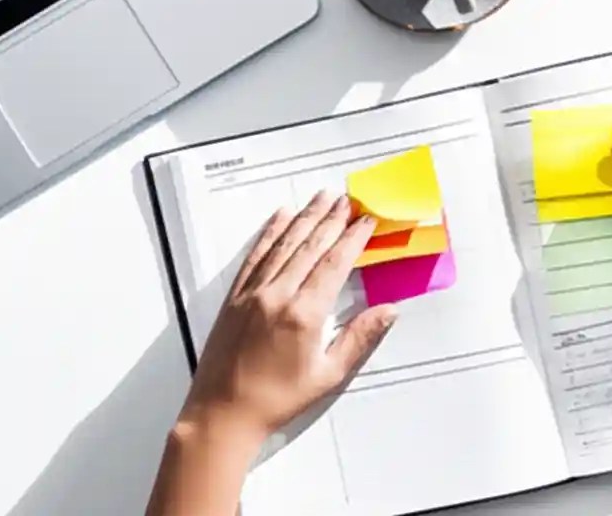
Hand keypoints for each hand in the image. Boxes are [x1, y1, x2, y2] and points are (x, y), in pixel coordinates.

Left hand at [179, 192, 397, 445]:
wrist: (223, 413)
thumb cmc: (276, 400)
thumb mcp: (328, 373)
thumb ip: (360, 337)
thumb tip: (388, 311)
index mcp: (304, 314)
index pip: (335, 263)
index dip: (353, 238)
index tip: (366, 221)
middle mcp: (277, 295)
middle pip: (310, 246)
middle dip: (331, 219)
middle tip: (347, 200)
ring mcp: (253, 293)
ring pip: (284, 244)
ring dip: (304, 218)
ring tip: (320, 198)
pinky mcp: (235, 297)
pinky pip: (256, 256)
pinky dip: (269, 233)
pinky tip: (279, 217)